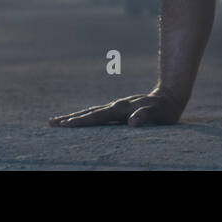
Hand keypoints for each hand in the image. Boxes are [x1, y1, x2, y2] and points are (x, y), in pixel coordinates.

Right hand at [48, 90, 182, 127]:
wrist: (170, 97)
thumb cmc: (165, 110)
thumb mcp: (158, 115)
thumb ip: (146, 117)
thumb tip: (132, 123)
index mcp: (121, 109)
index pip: (97, 116)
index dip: (81, 121)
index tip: (66, 124)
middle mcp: (116, 106)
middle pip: (89, 113)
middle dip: (70, 118)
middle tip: (51, 123)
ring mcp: (116, 107)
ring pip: (91, 112)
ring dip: (74, 117)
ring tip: (57, 121)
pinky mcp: (119, 110)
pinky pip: (97, 114)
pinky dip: (85, 117)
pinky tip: (79, 121)